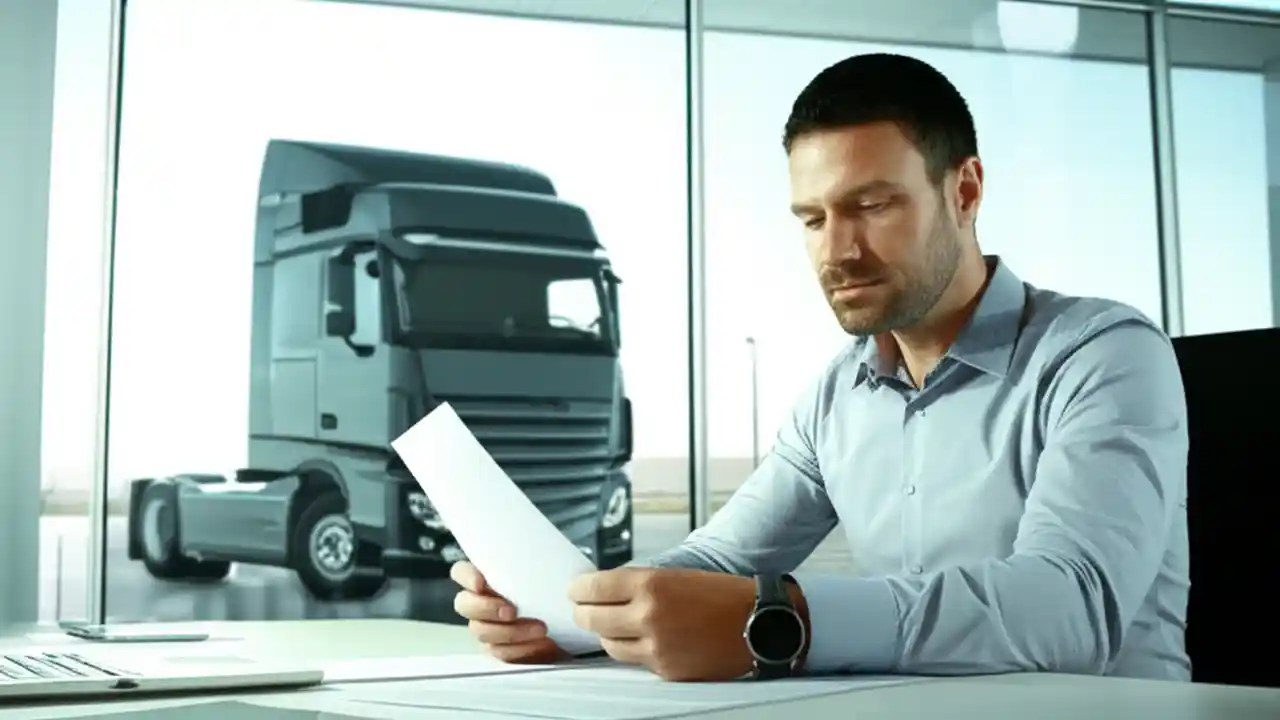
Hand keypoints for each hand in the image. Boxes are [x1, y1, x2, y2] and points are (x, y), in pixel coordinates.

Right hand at [451, 561, 566, 663]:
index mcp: (485, 578)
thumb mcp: (544, 574)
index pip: (460, 572)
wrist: (568, 623)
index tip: (481, 583)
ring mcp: (485, 627)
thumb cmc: (551, 592)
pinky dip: (520, 649)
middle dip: (486, 608)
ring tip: (540, 629)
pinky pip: (500, 652)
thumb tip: (534, 559)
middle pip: (464, 604)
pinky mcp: (498, 649)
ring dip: (511, 632)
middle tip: (512, 611)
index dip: (466, 577)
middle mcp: (478, 603)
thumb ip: (529, 567)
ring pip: (481, 631)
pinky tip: (540, 644)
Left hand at [568, 567, 760, 680]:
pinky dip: (632, 649)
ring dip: (607, 633)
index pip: (593, 587)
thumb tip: (605, 590)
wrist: (759, 622)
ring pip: (609, 643)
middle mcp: (648, 615)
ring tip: (612, 624)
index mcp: (651, 583)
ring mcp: (655, 646)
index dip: (578, 588)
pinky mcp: (665, 669)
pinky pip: (634, 661)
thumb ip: (640, 583)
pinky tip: (640, 639)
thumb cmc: (724, 595)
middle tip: (583, 607)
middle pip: (591, 618)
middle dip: (583, 612)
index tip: (574, 589)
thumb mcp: (677, 575)